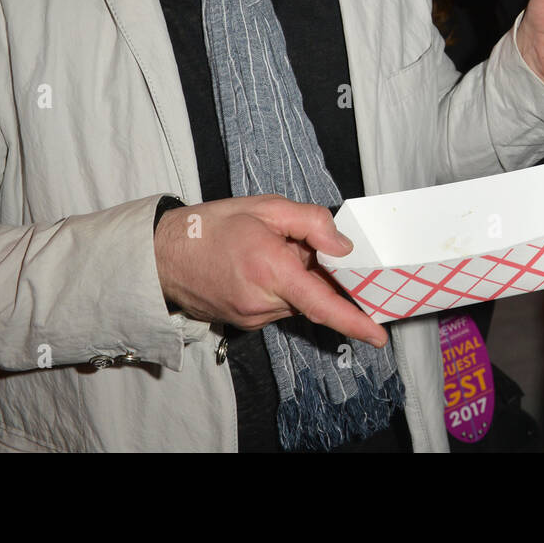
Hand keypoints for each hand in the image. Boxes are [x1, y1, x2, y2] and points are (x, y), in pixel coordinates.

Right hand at [154, 196, 388, 347]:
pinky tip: (262, 267)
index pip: (322, 304)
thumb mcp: (266, 207)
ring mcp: (252, 318)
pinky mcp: (245, 323)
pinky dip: (282, 288)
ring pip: (296, 302)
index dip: (354, 321)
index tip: (379, 336)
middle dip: (319, 277)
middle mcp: (263, 303)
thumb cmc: (212, 226)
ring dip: (298, 281)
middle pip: (313, 298)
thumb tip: (343, 247)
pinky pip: (278, 307)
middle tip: (299, 247)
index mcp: (271, 271)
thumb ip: (311, 222)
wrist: (163, 255)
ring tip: (270, 251)